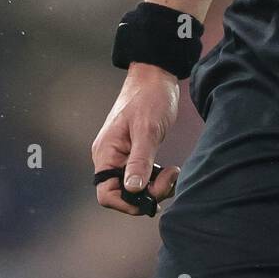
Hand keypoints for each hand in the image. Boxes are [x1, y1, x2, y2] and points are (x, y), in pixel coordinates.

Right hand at [91, 64, 181, 216]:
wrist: (156, 75)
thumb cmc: (149, 97)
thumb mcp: (147, 129)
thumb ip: (139, 160)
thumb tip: (132, 189)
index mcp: (106, 152)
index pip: (106, 194)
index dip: (127, 202)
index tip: (151, 197)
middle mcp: (110, 157)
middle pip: (122, 193)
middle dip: (146, 194)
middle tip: (169, 179)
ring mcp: (122, 155)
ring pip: (134, 187)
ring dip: (154, 187)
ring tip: (172, 173)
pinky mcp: (135, 152)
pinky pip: (142, 176)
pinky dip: (156, 179)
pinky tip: (169, 170)